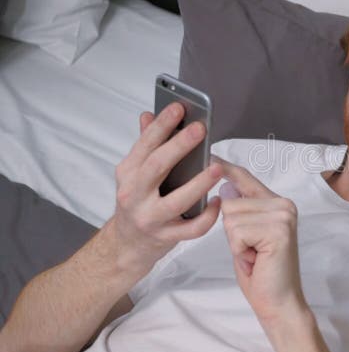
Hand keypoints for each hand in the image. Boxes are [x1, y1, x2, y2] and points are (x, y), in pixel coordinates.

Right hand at [110, 103, 222, 274]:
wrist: (127, 244)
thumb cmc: (137, 203)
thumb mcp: (134, 174)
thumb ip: (145, 146)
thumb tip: (149, 115)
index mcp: (128, 174)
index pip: (145, 145)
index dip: (161, 125)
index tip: (178, 107)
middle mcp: (135, 195)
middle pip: (156, 167)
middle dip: (179, 146)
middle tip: (200, 129)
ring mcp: (150, 218)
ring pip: (176, 202)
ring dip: (199, 184)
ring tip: (217, 167)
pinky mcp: (166, 237)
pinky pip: (191, 228)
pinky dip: (207, 216)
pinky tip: (217, 201)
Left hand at [214, 155, 307, 325]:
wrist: (277, 301)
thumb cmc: (260, 272)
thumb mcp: (243, 236)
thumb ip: (240, 211)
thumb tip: (224, 189)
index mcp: (276, 203)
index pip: (246, 178)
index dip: (225, 168)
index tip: (209, 156)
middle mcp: (283, 205)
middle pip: (231, 202)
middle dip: (232, 231)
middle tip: (250, 250)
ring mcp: (283, 216)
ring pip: (231, 216)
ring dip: (235, 242)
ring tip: (253, 254)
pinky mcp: (278, 230)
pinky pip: (237, 231)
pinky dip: (239, 249)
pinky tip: (255, 258)